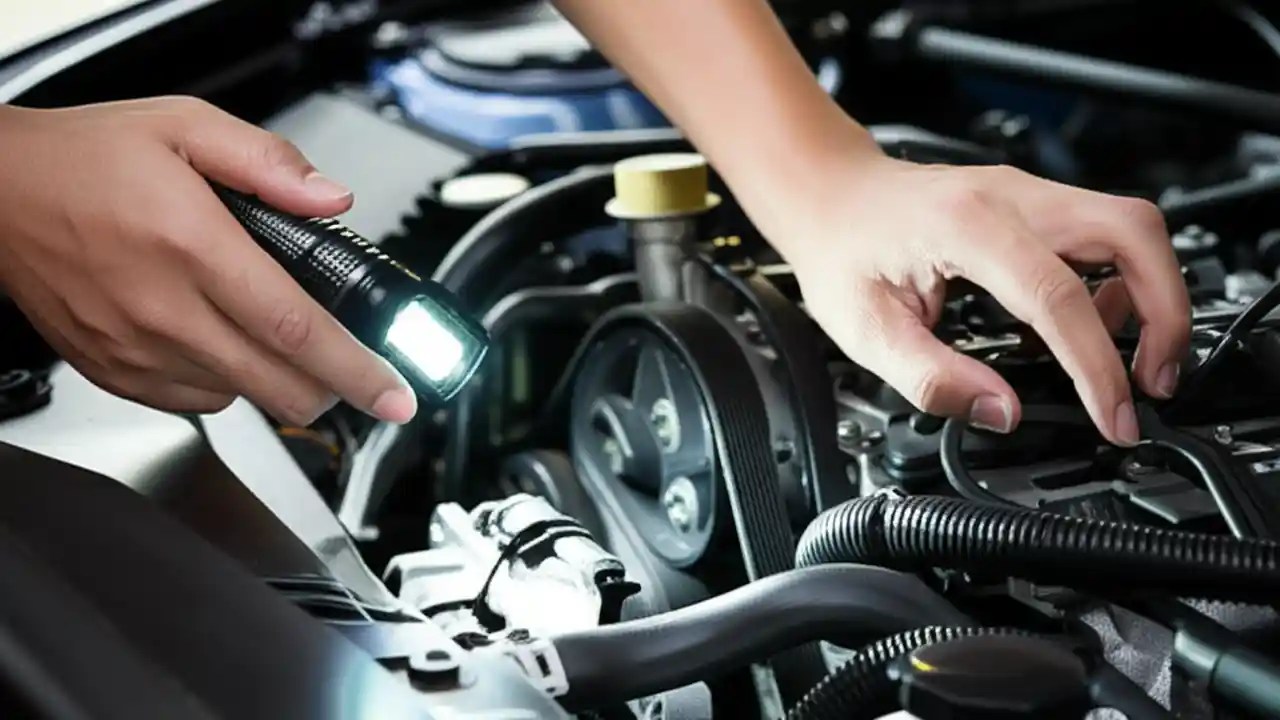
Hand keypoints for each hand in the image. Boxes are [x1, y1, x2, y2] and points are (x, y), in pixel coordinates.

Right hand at [0, 97, 416, 425]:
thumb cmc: (85, 160)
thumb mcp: (183, 127)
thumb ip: (267, 162)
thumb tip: (331, 198)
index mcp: (193, 246)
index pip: (297, 329)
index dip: (358, 370)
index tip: (397, 394)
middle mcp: (165, 310)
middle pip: (280, 385)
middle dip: (334, 388)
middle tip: (351, 368)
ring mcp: (138, 351)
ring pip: (244, 398)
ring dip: (276, 377)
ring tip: (265, 328)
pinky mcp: (116, 374)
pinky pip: (197, 402)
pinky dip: (225, 381)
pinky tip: (215, 335)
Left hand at [748, 134, 1189, 445]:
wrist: (829, 195)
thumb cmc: (841, 249)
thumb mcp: (865, 329)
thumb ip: (931, 377)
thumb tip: (999, 412)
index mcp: (966, 226)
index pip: (1056, 295)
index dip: (1095, 365)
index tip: (1115, 415)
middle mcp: (1010, 196)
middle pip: (1131, 232)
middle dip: (1163, 313)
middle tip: (1153, 382)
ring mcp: (1028, 192)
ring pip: (1130, 226)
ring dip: (1151, 295)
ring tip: (1130, 363)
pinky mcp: (1035, 204)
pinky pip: (1104, 234)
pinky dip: (1119, 281)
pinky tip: (1090, 326)